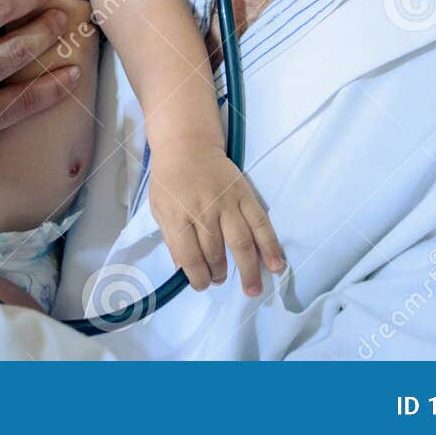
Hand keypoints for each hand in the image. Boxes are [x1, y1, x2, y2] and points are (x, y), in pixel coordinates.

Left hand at [148, 146, 285, 294]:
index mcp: (178, 215)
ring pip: (241, 242)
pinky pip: (260, 224)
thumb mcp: (159, 209)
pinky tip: (276, 264)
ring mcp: (227, 203)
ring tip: (252, 289)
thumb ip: (171, 240)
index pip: (189, 257)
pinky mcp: (245, 195)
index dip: (196, 278)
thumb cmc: (170, 180)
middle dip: (219, 274)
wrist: (187, 145)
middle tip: (219, 280)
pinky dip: (270, 246)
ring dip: (248, 270)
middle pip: (216, 253)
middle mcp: (204, 211)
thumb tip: (183, 270)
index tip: (201, 285)